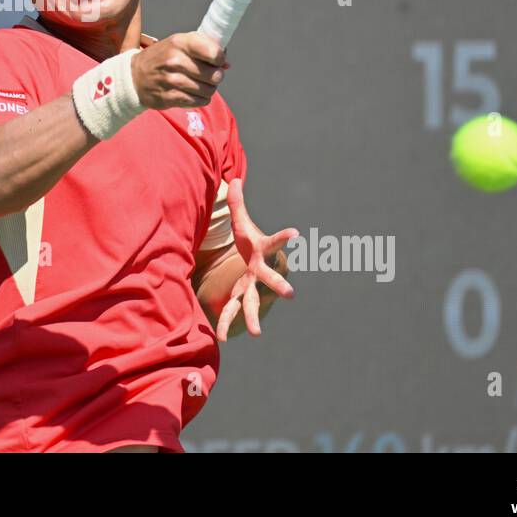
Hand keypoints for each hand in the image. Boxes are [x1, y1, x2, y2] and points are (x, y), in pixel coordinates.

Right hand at [131, 32, 229, 109]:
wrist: (135, 77)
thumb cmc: (162, 57)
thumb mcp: (179, 43)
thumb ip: (204, 47)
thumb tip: (226, 63)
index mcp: (180, 43)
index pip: (214, 53)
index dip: (220, 59)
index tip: (216, 60)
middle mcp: (175, 61)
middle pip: (215, 75)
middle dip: (216, 76)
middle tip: (208, 75)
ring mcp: (172, 80)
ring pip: (209, 90)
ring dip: (208, 89)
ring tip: (199, 84)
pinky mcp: (170, 97)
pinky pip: (199, 101)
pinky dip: (200, 98)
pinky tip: (193, 92)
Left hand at [215, 178, 297, 340]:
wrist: (251, 259)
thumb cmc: (247, 240)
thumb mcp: (241, 221)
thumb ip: (237, 202)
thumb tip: (235, 179)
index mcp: (261, 251)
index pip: (275, 242)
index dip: (284, 237)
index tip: (297, 233)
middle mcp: (260, 271)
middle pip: (269, 278)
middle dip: (278, 285)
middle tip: (290, 294)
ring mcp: (250, 286)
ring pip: (252, 301)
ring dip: (252, 317)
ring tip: (257, 333)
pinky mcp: (239, 295)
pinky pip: (232, 309)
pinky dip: (226, 322)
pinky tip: (219, 337)